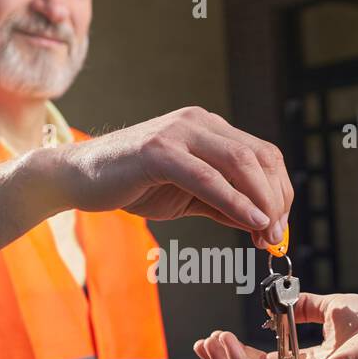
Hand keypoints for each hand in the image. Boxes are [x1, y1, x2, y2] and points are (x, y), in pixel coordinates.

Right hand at [42, 106, 291, 247]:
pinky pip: (207, 177)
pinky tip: (250, 222)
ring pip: (240, 162)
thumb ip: (223, 205)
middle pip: (259, 157)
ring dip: (261, 202)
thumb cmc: (131, 185)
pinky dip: (234, 201)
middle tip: (277, 236)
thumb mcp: (188, 197)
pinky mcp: (158, 151)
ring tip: (267, 233)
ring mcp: (178, 133)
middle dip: (276, 199)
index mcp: (208, 128)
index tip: (279, 227)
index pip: (262, 154)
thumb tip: (261, 224)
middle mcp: (198, 122)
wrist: (78, 178)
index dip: (280, 191)